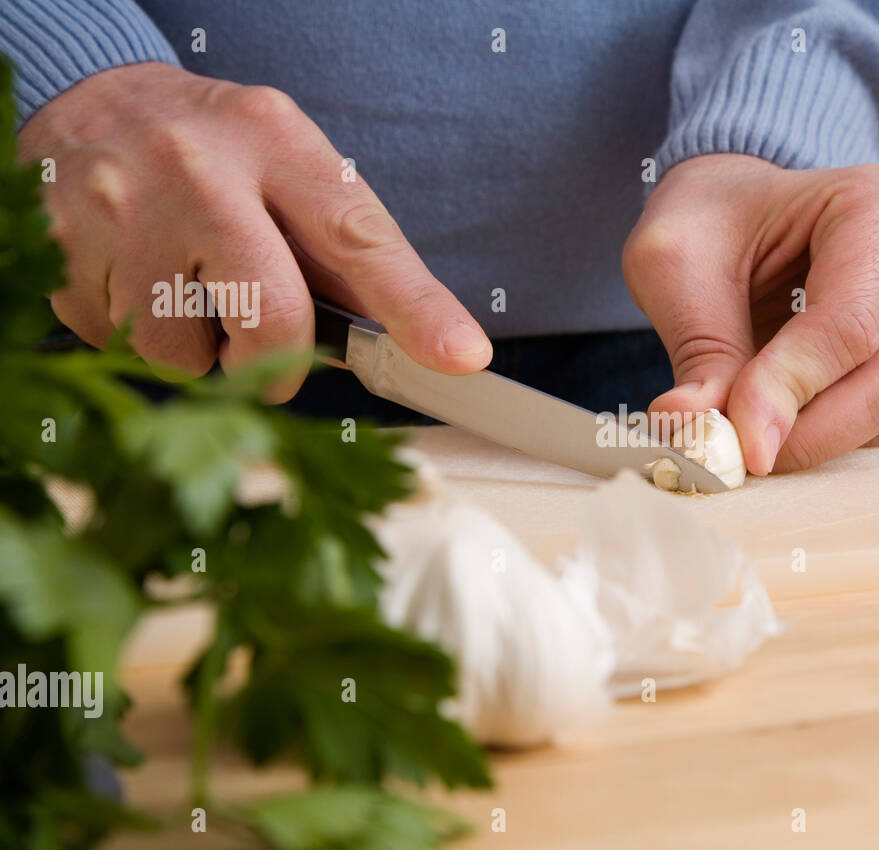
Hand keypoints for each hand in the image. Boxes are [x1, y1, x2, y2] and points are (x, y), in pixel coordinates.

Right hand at [18, 63, 489, 399]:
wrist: (89, 103)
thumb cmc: (216, 156)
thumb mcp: (290, 172)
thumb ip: (350, 256)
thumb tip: (424, 346)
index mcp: (274, 139)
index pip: (358, 237)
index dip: (414, 307)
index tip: (460, 356)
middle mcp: (197, 166)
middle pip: (273, 316)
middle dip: (280, 361)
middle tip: (268, 348)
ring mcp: (120, 207)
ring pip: (187, 352)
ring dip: (200, 349)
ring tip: (186, 288)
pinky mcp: (63, 249)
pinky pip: (123, 346)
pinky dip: (141, 335)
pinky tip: (138, 280)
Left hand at [622, 154, 878, 473]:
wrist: (733, 211)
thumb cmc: (712, 219)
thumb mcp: (678, 266)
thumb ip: (701, 351)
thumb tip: (698, 434)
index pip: (851, 324)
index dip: (791, 390)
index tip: (735, 437)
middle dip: (810, 432)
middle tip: (738, 452)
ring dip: (819, 439)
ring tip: (748, 428)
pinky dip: (833, 435)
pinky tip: (781, 415)